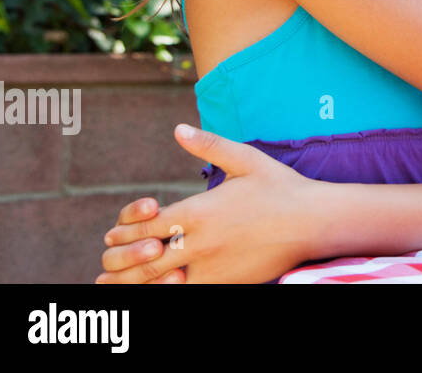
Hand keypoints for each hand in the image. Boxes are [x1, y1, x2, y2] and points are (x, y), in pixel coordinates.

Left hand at [96, 124, 317, 283]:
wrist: (314, 222)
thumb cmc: (281, 187)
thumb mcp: (246, 159)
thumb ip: (209, 145)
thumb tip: (178, 129)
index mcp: (200, 210)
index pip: (145, 225)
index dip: (123, 231)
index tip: (113, 234)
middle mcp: (200, 242)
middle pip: (143, 258)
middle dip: (120, 260)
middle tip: (108, 261)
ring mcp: (211, 267)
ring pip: (158, 281)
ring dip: (132, 283)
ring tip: (110, 286)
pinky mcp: (224, 283)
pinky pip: (184, 292)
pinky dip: (164, 290)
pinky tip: (155, 288)